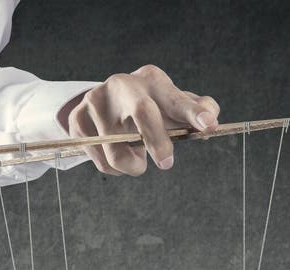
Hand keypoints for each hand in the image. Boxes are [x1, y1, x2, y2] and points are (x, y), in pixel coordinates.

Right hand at [59, 64, 219, 175]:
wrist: (106, 105)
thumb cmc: (150, 110)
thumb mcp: (174, 108)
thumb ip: (197, 113)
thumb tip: (212, 121)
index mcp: (152, 80)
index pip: (176, 99)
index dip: (193, 113)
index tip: (208, 125)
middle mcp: (122, 84)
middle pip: (142, 113)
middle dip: (157, 141)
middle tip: (167, 163)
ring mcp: (96, 101)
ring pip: (118, 152)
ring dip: (133, 165)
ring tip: (136, 157)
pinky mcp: (77, 120)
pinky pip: (102, 162)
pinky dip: (114, 169)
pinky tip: (116, 154)